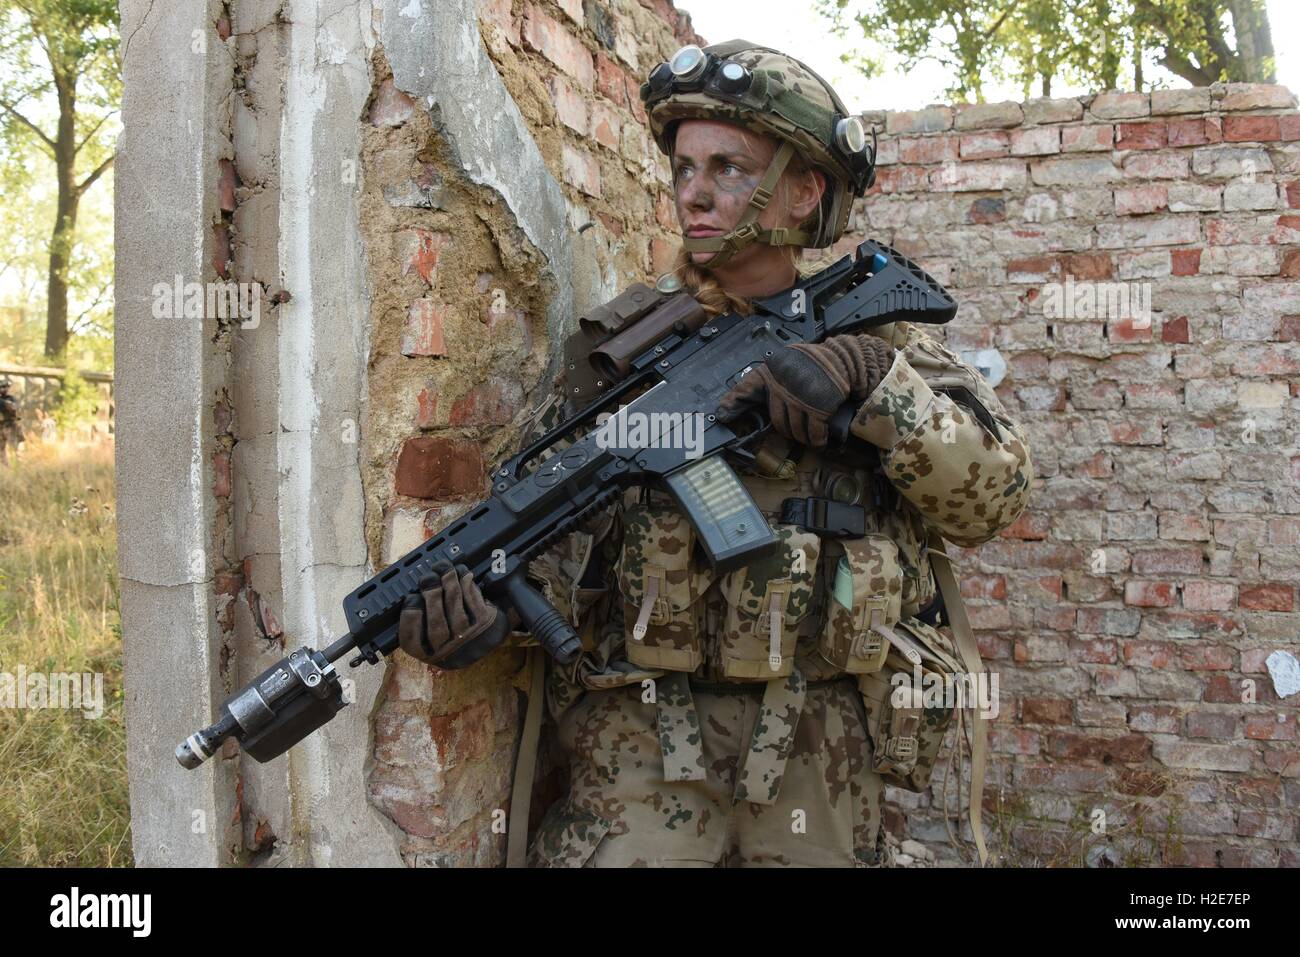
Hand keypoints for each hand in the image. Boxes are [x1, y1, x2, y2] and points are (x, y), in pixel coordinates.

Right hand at [398, 560, 509, 668]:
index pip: (410, 638)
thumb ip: (414, 619)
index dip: (410, 615)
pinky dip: (466, 583)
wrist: (480, 639)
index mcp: (423, 651)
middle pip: (435, 624)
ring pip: (455, 608)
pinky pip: (472, 599)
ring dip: (449, 583)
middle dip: (431, 595)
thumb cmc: (445, 632)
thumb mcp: (425, 635)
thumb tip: (410, 589)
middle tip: (428, 577)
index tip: (411, 597)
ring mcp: (466, 635)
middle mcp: (445, 648)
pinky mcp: (483, 621)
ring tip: (444, 568)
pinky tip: (461, 573)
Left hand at [715, 334, 893, 446]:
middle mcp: (784, 383)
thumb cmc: (811, 365)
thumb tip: (737, 405)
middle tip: (795, 427)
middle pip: (777, 421)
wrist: (843, 360)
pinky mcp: (820, 407)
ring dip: (801, 436)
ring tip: (807, 432)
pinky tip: (818, 440)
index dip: (732, 404)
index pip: (746, 388)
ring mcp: (802, 397)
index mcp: (772, 370)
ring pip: (794, 431)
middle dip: (786, 429)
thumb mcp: (784, 364)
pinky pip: (813, 434)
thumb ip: (766, 380)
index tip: (721, 416)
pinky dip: (816, 440)